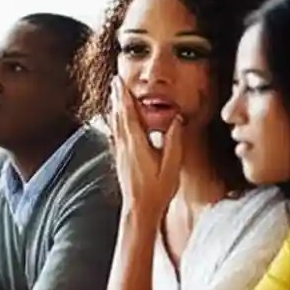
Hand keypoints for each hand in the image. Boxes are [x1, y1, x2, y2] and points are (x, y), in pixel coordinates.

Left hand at [109, 76, 183, 215]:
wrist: (139, 209)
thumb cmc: (157, 190)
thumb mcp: (171, 166)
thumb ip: (174, 142)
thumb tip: (176, 120)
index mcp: (137, 144)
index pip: (129, 114)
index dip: (124, 97)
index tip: (121, 82)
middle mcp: (124, 146)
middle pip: (118, 116)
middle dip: (117, 97)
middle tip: (114, 80)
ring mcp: (120, 152)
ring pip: (115, 124)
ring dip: (115, 107)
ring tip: (113, 94)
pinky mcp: (120, 158)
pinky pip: (116, 134)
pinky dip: (115, 121)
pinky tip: (115, 120)